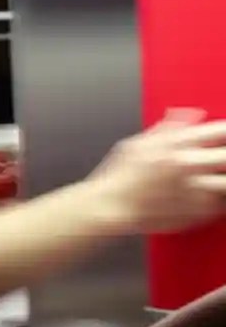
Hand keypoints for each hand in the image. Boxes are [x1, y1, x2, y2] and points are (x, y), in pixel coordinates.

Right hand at [85, 108, 225, 234]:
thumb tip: (193, 115)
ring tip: (215, 176)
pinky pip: (219, 204)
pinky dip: (214, 198)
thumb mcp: (138, 142)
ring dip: (223, 178)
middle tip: (220, 157)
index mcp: (174, 145)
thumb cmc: (119, 177)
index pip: (220, 131)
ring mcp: (194, 191)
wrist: (111, 207)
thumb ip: (170, 127)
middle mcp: (187, 166)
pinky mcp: (197, 212)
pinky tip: (204, 193)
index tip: (224, 135)